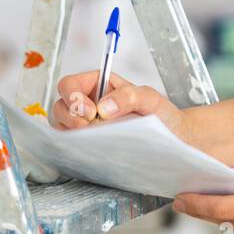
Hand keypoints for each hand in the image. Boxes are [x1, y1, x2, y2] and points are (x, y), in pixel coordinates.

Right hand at [50, 71, 187, 139]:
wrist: (172, 137)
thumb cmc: (161, 114)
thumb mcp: (150, 98)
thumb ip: (129, 96)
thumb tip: (103, 107)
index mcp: (99, 85)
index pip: (71, 84)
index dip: (73, 96)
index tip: (91, 111)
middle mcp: (88, 103)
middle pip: (61, 105)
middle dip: (70, 116)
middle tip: (89, 126)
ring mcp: (85, 125)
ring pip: (61, 125)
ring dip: (70, 132)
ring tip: (91, 138)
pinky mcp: (86, 144)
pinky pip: (69, 145)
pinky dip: (73, 146)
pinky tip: (88, 149)